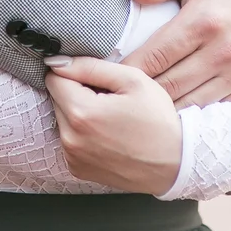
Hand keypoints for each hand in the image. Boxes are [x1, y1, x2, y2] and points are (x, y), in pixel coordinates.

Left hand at [46, 58, 181, 195]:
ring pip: (62, 118)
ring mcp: (72, 157)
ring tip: (110, 119)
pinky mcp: (77, 169)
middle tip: (109, 100)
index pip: (54, 78)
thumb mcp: (132, 80)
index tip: (96, 81)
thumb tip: (56, 61)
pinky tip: (107, 135)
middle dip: (76, 92)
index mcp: (81, 113)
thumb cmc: (158, 120)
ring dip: (78, 113)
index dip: (74, 73)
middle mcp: (70, 138)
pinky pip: (69, 139)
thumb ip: (90, 66)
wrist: (176, 165)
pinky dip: (81, 133)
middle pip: (56, 98)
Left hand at [122, 0, 230, 106]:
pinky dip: (193, 111)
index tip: (104, 75)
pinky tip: (172, 111)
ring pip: (191, 104)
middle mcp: (225, 52)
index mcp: (204, 21)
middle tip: (113, 97)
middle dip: (138, 94)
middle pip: (169, 86)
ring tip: (136, 110)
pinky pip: (216, 109)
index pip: (155, 56)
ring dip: (163, 109)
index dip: (126, 70)